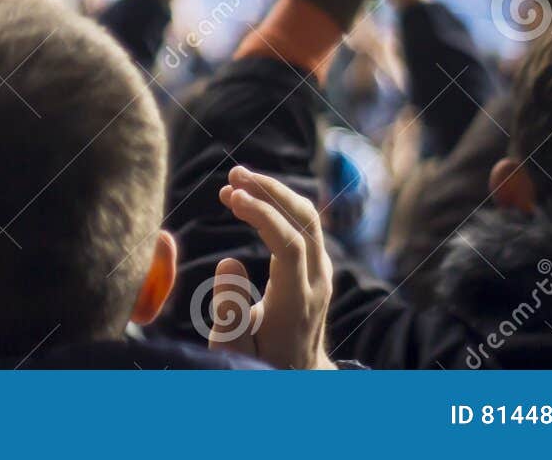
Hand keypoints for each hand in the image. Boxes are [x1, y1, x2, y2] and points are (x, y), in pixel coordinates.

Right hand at [209, 166, 333, 369]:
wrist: (299, 376)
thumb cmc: (260, 363)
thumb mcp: (235, 350)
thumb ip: (229, 310)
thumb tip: (229, 260)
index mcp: (297, 303)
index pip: (289, 246)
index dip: (263, 215)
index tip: (231, 196)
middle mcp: (318, 282)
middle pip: (306, 221)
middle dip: (271, 191)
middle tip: (233, 175)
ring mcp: (322, 272)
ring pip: (308, 217)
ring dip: (274, 192)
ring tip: (236, 180)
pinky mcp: (318, 266)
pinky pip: (304, 224)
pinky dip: (279, 204)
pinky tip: (251, 197)